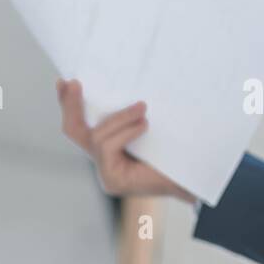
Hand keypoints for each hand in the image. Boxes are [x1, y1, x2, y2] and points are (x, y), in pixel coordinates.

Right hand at [57, 78, 197, 203]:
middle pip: (74, 131)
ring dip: (119, 118)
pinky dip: (125, 132)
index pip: (81, 126)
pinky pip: (107, 147)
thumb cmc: (179, 150)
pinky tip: (144, 125)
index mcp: (111, 148)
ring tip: (142, 108)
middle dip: (71, 105)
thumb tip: (127, 83)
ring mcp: (106, 174)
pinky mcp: (112, 181)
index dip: (69, 104)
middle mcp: (104, 162)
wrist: (197, 177)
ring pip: (96, 137)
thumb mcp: (152, 124)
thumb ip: (134, 113)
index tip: (65, 81)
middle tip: (74, 83)